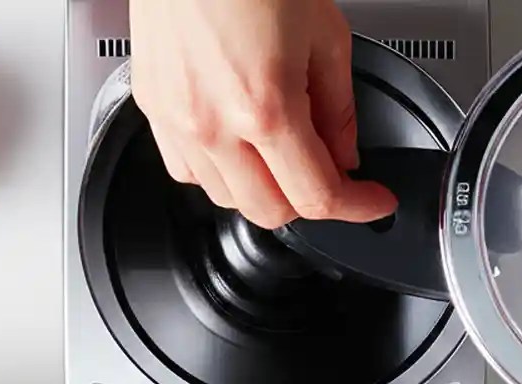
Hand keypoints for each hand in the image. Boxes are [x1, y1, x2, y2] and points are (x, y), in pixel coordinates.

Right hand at [129, 0, 396, 228]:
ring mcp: (176, 120)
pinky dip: (218, 171)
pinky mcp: (151, 108)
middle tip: (329, 175)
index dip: (355, 207)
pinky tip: (236, 143)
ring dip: (261, 189)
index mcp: (264, 107)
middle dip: (308, 201)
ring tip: (280, 153)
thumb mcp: (324, 33)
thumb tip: (343, 153)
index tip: (370, 201)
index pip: (316, 195)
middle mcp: (213, 124)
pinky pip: (186, 169)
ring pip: (224, 198)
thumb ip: (338, 107)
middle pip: (268, 212)